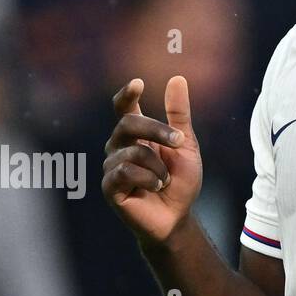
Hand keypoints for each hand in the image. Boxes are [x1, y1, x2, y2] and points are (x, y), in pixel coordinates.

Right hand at [102, 76, 201, 246]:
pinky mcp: (110, 186)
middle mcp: (119, 146)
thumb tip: (178, 78)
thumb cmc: (180, 183)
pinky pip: (126, 171)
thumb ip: (179, 115)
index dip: (127, 94)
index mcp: (136, 135)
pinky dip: (149, 179)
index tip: (138, 83)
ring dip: (159, 167)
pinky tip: (156, 188)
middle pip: (128, 123)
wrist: (177, 218)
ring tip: (165, 181)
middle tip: (179, 142)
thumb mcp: (186, 146)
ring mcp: (111, 166)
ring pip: (134, 151)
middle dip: (157, 130)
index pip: (124, 108)